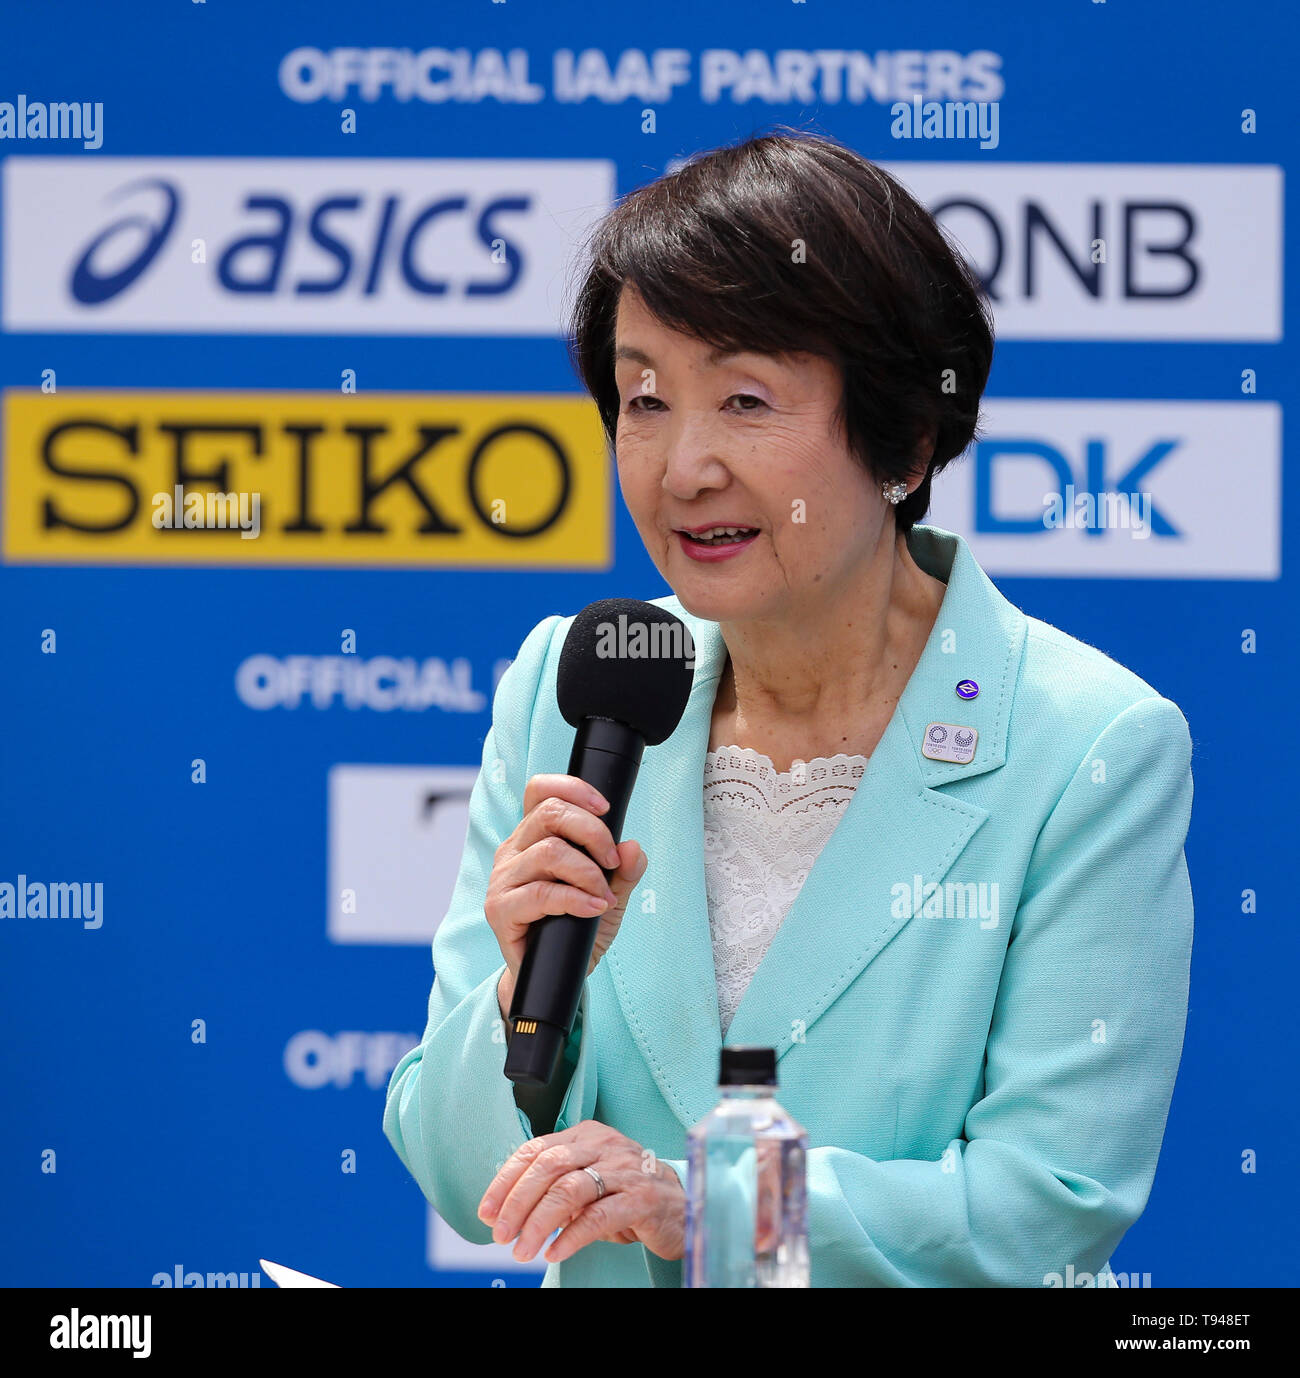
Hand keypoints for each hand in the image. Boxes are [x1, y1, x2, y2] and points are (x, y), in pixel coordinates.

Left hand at [477, 1120, 685, 1264]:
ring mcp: (625, 1170)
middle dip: (517, 1202)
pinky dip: (571, 1236)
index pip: (535, 1149)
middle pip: (549, 1166)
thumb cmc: (628, 1195)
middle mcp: (604, 1146)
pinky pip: (599, 1216)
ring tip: (522, 1250)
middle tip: (500, 1234)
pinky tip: (555, 1252)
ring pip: (570, 1189)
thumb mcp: (588, 1185)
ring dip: (539, 1222)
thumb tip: (506, 1211)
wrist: (683, 1207)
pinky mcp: (642, 1198)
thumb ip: (554, 1189)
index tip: (486, 1212)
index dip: (506, 1180)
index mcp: (586, 1136)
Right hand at [486, 774, 647, 983]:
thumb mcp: (610, 895)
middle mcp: (514, 850)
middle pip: (550, 813)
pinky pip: (541, 893)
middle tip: (612, 861)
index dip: (574, 789)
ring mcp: (503, 879)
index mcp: (533, 836)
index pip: (541, 790)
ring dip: (588, 872)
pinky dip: (576, 899)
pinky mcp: (501, 909)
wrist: (556, 975)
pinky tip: (593, 909)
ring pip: (549, 852)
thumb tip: (633, 848)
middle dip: (593, 832)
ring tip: (603, 895)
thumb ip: (624, 871)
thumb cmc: (577, 928)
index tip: (606, 808)